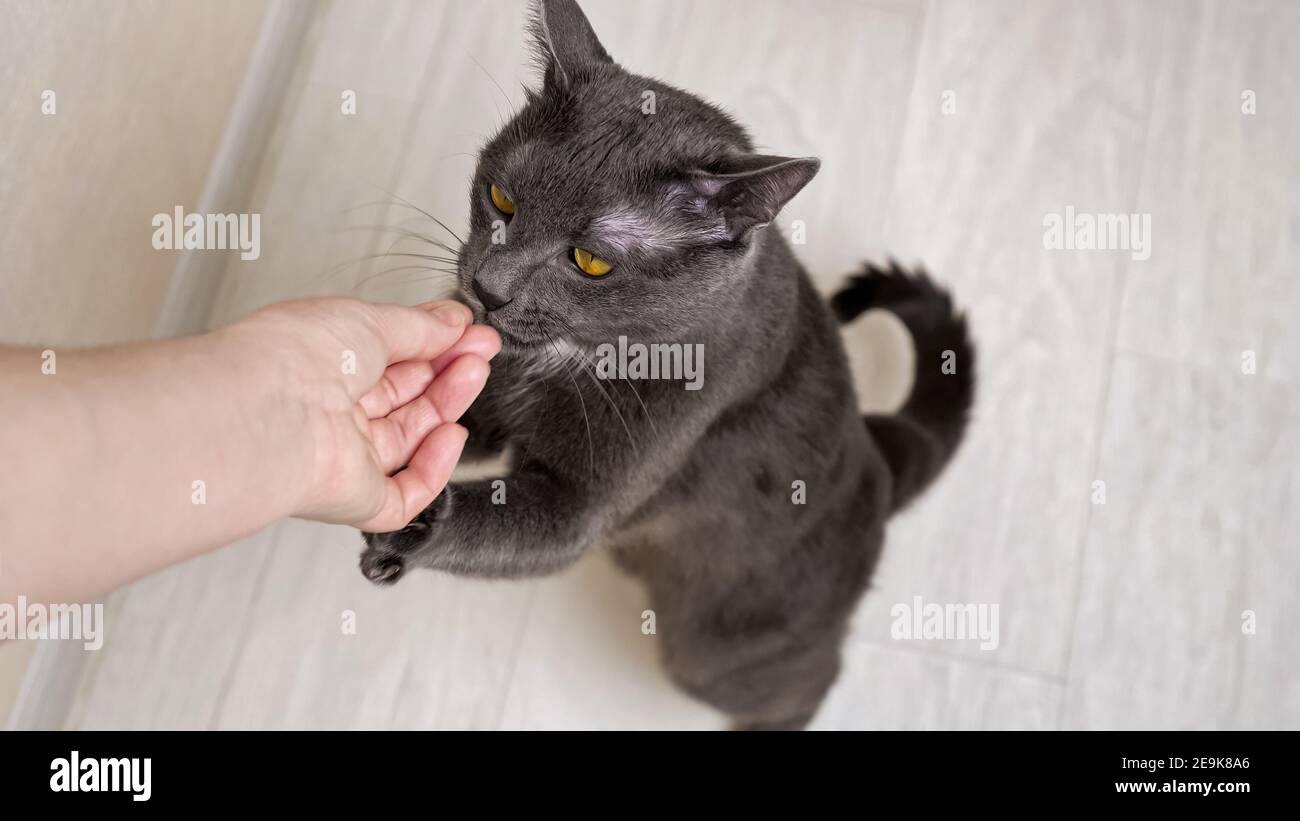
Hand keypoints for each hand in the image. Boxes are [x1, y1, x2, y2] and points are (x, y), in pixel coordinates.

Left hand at [224, 297, 499, 531]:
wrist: (268, 411)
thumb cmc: (293, 357)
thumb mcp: (369, 319)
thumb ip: (420, 325)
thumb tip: (454, 321)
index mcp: (323, 365)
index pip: (389, 359)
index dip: (432, 344)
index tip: (468, 331)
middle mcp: (330, 412)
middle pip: (404, 398)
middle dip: (447, 371)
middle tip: (480, 351)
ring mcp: (344, 457)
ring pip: (410, 440)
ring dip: (446, 407)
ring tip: (473, 374)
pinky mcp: (356, 500)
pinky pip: (407, 493)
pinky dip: (435, 468)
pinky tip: (451, 435)